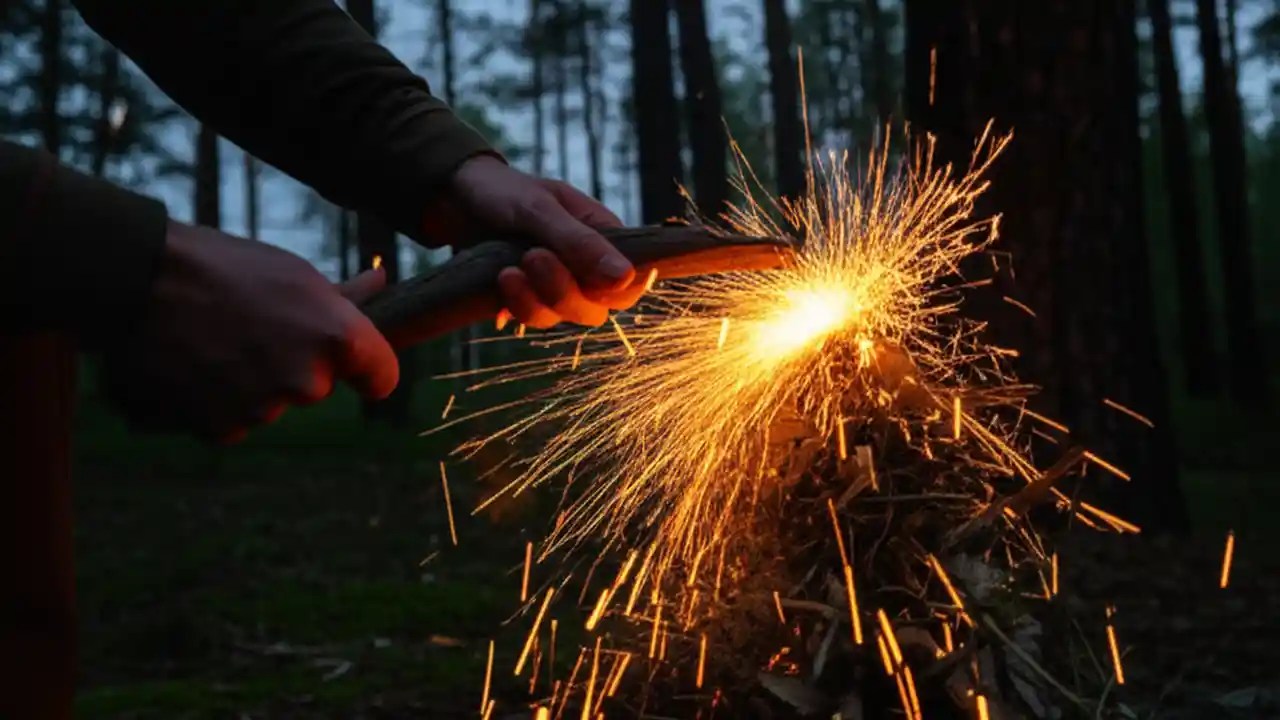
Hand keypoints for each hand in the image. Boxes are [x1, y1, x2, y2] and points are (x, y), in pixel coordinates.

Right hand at [98, 221, 397, 442]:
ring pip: (274, 403)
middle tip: (258, 328)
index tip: (360, 368)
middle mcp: (308, 380)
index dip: (370, 371)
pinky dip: (221, 400)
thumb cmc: (226, 268)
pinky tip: (200, 364)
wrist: (141, 281)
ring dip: (255, 382)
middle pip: (319, 386)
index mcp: (338, 338)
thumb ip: (344, 297)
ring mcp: (265, 409)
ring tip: (220, 340)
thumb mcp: (295, 273)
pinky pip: (236, 421)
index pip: (382, 376)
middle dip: (298, 365)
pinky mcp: (224, 428)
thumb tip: (381, 281)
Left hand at [432, 155, 648, 328]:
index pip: (631, 281)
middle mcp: (585, 266)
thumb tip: (625, 277)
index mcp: (604, 237)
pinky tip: (500, 281)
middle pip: (595, 307)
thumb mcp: (540, 209)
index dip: (617, 291)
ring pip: (562, 316)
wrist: (454, 196)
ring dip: (534, 300)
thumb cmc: (503, 191)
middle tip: (532, 257)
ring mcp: (556, 284)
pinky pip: (532, 318)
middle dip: (563, 291)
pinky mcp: (528, 298)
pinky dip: (516, 305)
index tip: (585, 277)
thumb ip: (582, 243)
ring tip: (507, 271)